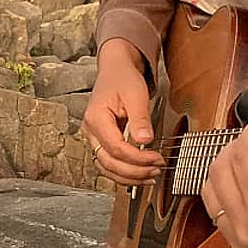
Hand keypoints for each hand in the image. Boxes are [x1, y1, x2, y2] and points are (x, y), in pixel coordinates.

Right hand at [83, 39, 164, 184]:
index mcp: (96, 118)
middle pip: (108, 163)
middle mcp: (90, 131)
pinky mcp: (100, 142)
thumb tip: (145, 141)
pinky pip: (108, 164)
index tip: (157, 158)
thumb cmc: (123, 78)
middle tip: (156, 170)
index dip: (137, 159)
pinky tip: (139, 175)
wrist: (116, 70)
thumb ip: (140, 119)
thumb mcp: (136, 94)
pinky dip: (123, 173)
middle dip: (134, 172)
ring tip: (150, 176)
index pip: (116, 148)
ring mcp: (93, 138)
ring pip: (106, 168)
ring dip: (128, 177)